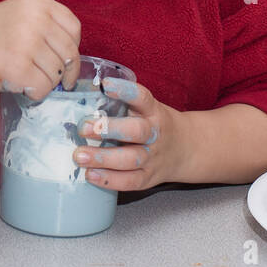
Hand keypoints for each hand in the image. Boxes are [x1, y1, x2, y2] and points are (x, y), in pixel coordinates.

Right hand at [0, 0, 81, 96]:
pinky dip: (35, 93)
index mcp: (37, 1)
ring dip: (45, 82)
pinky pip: (43, 88)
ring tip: (25, 76)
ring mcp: (25, 42)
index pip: (74, 27)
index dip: (73, 48)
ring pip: (57, 73)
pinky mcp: (17, 68)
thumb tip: (73, 56)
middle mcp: (34, 18)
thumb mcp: (19, 15)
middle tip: (54, 78)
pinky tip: (20, 85)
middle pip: (69, 52)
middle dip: (64, 71)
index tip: (66, 59)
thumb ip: (46, 25)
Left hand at [72, 77, 189, 189]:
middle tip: (84, 127)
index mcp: (153, 111)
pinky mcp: (148, 178)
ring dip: (103, 158)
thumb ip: (121, 104)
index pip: (142, 98)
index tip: (106, 85)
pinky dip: (109, 180)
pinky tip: (90, 175)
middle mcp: (155, 134)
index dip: (125, 90)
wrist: (186, 148)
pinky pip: (130, 182)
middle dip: (109, 129)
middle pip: (136, 131)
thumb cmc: (154, 124)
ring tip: (80, 156)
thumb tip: (81, 97)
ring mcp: (153, 157)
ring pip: (131, 159)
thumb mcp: (145, 109)